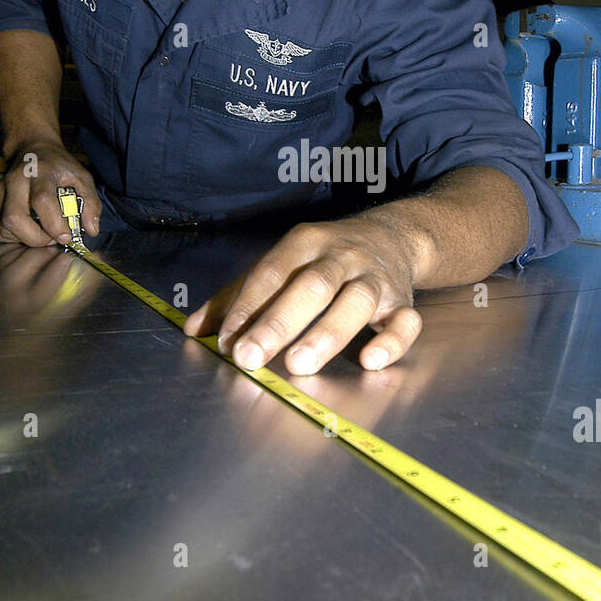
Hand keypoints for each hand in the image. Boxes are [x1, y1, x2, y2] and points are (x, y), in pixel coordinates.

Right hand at [0, 139, 101, 245]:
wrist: (33, 150)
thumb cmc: (58, 165)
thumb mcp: (81, 177)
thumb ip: (90, 203)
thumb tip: (92, 229)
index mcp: (40, 172)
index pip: (41, 200)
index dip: (53, 224)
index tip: (66, 236)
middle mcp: (15, 181)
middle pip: (14, 218)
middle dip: (37, 238)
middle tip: (53, 237)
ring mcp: (1, 191)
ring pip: (5, 227)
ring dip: (27, 238)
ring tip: (43, 231)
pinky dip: (15, 237)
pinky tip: (29, 228)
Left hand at [183, 217, 424, 374]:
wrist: (393, 236)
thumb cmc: (323, 258)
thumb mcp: (281, 263)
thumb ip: (237, 296)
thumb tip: (194, 330)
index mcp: (304, 243)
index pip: (271, 273)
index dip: (247, 307)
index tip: (226, 340)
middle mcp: (341, 256)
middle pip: (312, 286)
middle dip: (278, 322)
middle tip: (250, 356)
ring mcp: (375, 278)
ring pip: (356, 301)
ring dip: (328, 333)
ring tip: (299, 364)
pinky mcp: (403, 301)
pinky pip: (406, 321)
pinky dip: (392, 342)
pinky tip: (370, 361)